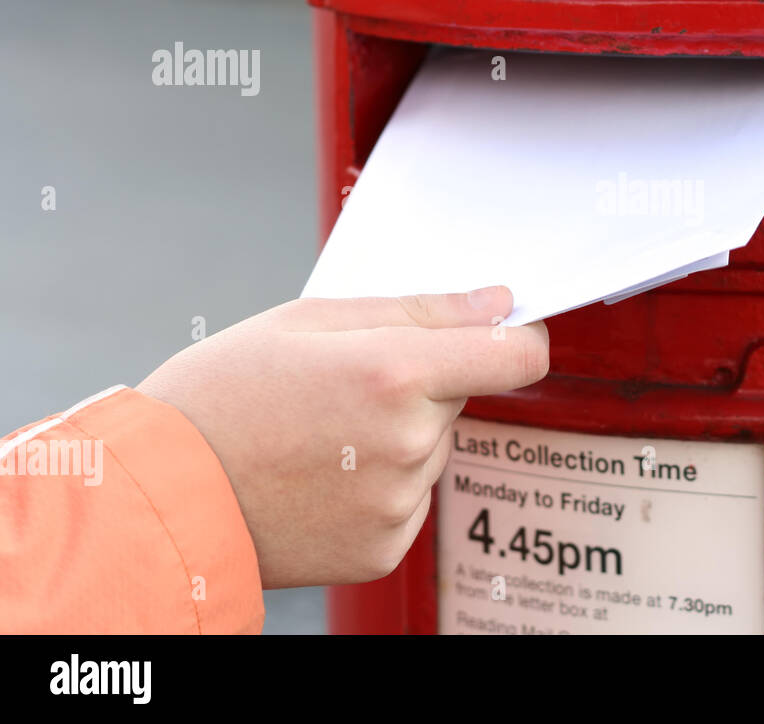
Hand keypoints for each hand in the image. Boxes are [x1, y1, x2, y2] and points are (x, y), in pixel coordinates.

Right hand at [137, 287, 547, 587]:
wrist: (160, 496)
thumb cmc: (222, 396)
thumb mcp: (309, 321)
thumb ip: (420, 309)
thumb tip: (498, 303)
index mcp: (394, 374)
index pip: (516, 356)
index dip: (513, 338)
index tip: (494, 333)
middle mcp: (407, 443)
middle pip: (461, 397)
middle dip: (421, 384)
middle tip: (343, 386)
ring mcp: (397, 503)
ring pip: (433, 448)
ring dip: (399, 436)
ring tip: (320, 435)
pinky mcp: (384, 547)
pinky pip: (410, 499)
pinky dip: (381, 486)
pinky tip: (322, 477)